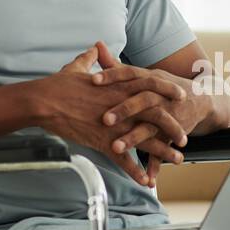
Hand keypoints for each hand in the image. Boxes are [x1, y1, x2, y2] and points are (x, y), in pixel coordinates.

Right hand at [34, 45, 188, 186]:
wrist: (45, 102)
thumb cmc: (59, 84)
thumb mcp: (78, 66)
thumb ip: (91, 58)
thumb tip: (94, 48)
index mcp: (119, 86)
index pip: (153, 85)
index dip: (169, 90)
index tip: (182, 95)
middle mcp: (123, 106)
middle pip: (158, 116)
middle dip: (174, 127)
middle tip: (185, 136)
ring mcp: (115, 125)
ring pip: (147, 140)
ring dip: (164, 151)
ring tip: (177, 160)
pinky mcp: (103, 141)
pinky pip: (124, 159)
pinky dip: (137, 171)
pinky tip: (147, 180)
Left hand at [90, 42, 209, 184]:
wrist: (202, 100)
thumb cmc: (163, 87)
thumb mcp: (142, 73)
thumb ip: (116, 64)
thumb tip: (97, 45)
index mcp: (150, 79)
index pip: (130, 74)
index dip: (113, 76)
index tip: (93, 80)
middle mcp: (161, 95)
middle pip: (142, 100)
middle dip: (124, 109)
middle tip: (104, 119)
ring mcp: (169, 114)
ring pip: (152, 126)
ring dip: (134, 138)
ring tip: (116, 148)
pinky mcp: (174, 132)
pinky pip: (163, 148)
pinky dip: (156, 163)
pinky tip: (146, 176)